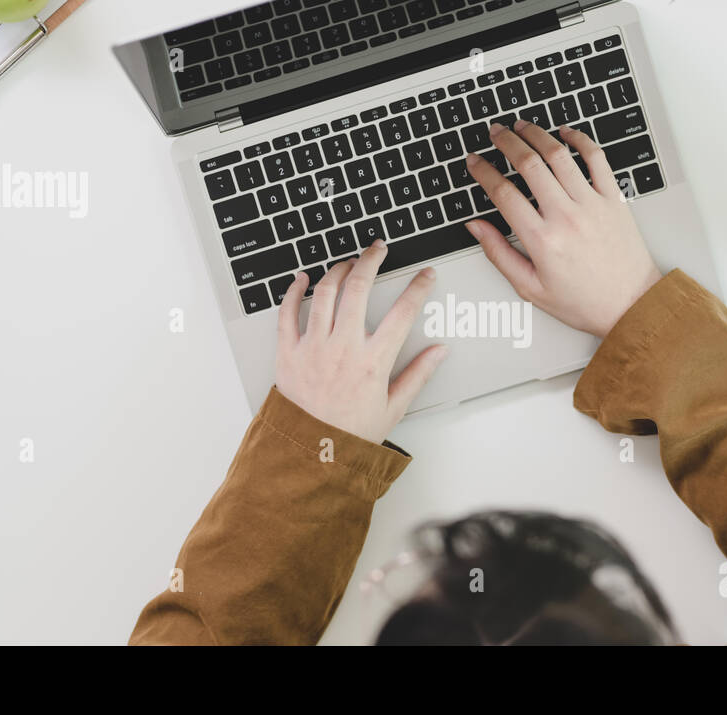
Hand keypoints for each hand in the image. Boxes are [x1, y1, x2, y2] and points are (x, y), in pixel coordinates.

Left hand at [274, 242, 447, 443]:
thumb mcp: (393, 408)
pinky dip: (294, 291)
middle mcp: (343, 348)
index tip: (425, 275)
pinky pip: (287, 313)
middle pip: (359, 288)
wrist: (310, 453)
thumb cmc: (350, 434)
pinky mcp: (288, 352)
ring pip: (326, 293)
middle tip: (378, 249)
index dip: (419, 287)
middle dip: (371, 260)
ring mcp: (313, 347)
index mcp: (373, 362)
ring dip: (338, 270)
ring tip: (348, 262)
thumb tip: (439, 352)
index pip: (403, 312)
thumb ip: (418, 375)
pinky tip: (303, 279)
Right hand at [464, 121, 661, 337]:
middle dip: (506, 143)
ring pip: (559, 155)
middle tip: (495, 133)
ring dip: (537, 134)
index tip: (475, 163)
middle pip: (529, 164)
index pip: (503, 193)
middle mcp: (566, 216)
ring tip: (522, 126)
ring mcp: (592, 204)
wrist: (631, 305)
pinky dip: (579, 140)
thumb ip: (499, 254)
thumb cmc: (584, 302)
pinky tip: (565, 133)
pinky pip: (596, 158)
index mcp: (542, 240)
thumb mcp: (531, 288)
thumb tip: (476, 227)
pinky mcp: (614, 199)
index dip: (483, 172)